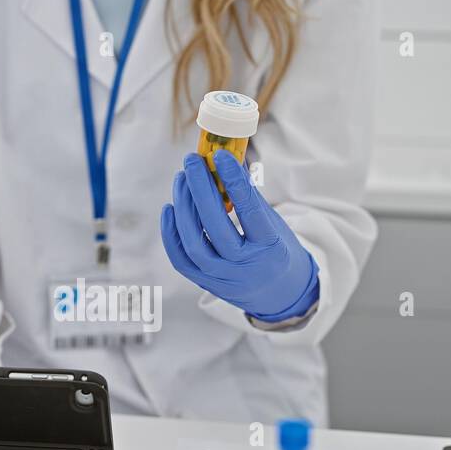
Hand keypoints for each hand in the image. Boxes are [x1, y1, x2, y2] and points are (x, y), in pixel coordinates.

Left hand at [160, 150, 319, 321]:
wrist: (280, 294)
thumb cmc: (277, 249)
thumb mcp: (274, 224)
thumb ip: (250, 197)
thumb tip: (227, 160)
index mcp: (271, 248)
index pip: (250, 212)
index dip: (234, 181)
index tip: (220, 155)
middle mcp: (247, 267)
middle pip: (216, 228)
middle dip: (200, 190)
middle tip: (192, 162)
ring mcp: (224, 279)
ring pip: (194, 245)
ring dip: (183, 208)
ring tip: (182, 179)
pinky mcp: (207, 285)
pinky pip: (181, 260)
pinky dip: (171, 233)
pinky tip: (170, 207)